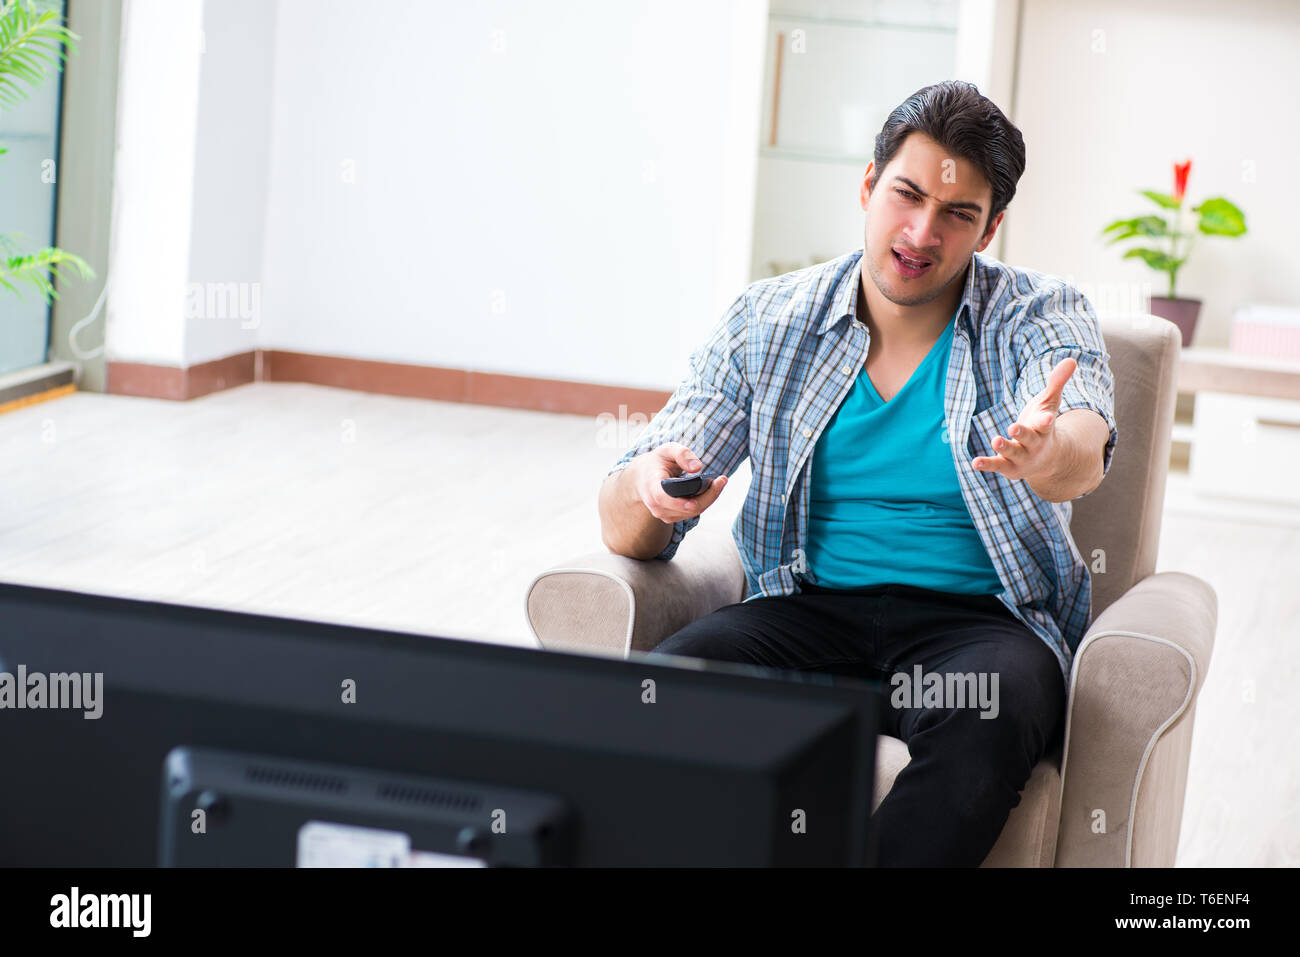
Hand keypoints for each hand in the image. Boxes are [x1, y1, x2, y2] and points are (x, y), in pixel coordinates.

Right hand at [635, 443, 727, 523]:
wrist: (643, 477)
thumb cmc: (657, 462)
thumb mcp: (667, 450)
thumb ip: (682, 454)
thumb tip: (697, 468)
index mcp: (651, 487)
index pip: (663, 498)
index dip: (682, 501)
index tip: (700, 494)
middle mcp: (656, 505)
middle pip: (688, 507)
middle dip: (709, 495)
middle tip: (722, 479)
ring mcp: (664, 514)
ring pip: (693, 512)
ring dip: (709, 498)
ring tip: (720, 481)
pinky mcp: (672, 517)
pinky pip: (693, 512)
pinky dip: (705, 501)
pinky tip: (712, 489)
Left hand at [971, 357, 1075, 481]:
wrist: (1046, 459)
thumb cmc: (1043, 424)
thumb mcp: (1049, 403)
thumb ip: (1057, 383)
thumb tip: (1070, 360)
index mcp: (1044, 429)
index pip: (1046, 423)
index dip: (1046, 420)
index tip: (1047, 417)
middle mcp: (1034, 444)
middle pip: (1028, 438)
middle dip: (1021, 433)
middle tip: (1012, 427)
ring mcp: (1021, 457)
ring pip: (1012, 453)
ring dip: (1004, 447)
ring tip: (995, 440)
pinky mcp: (1007, 466)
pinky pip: (996, 465)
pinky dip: (986, 464)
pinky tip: (975, 462)